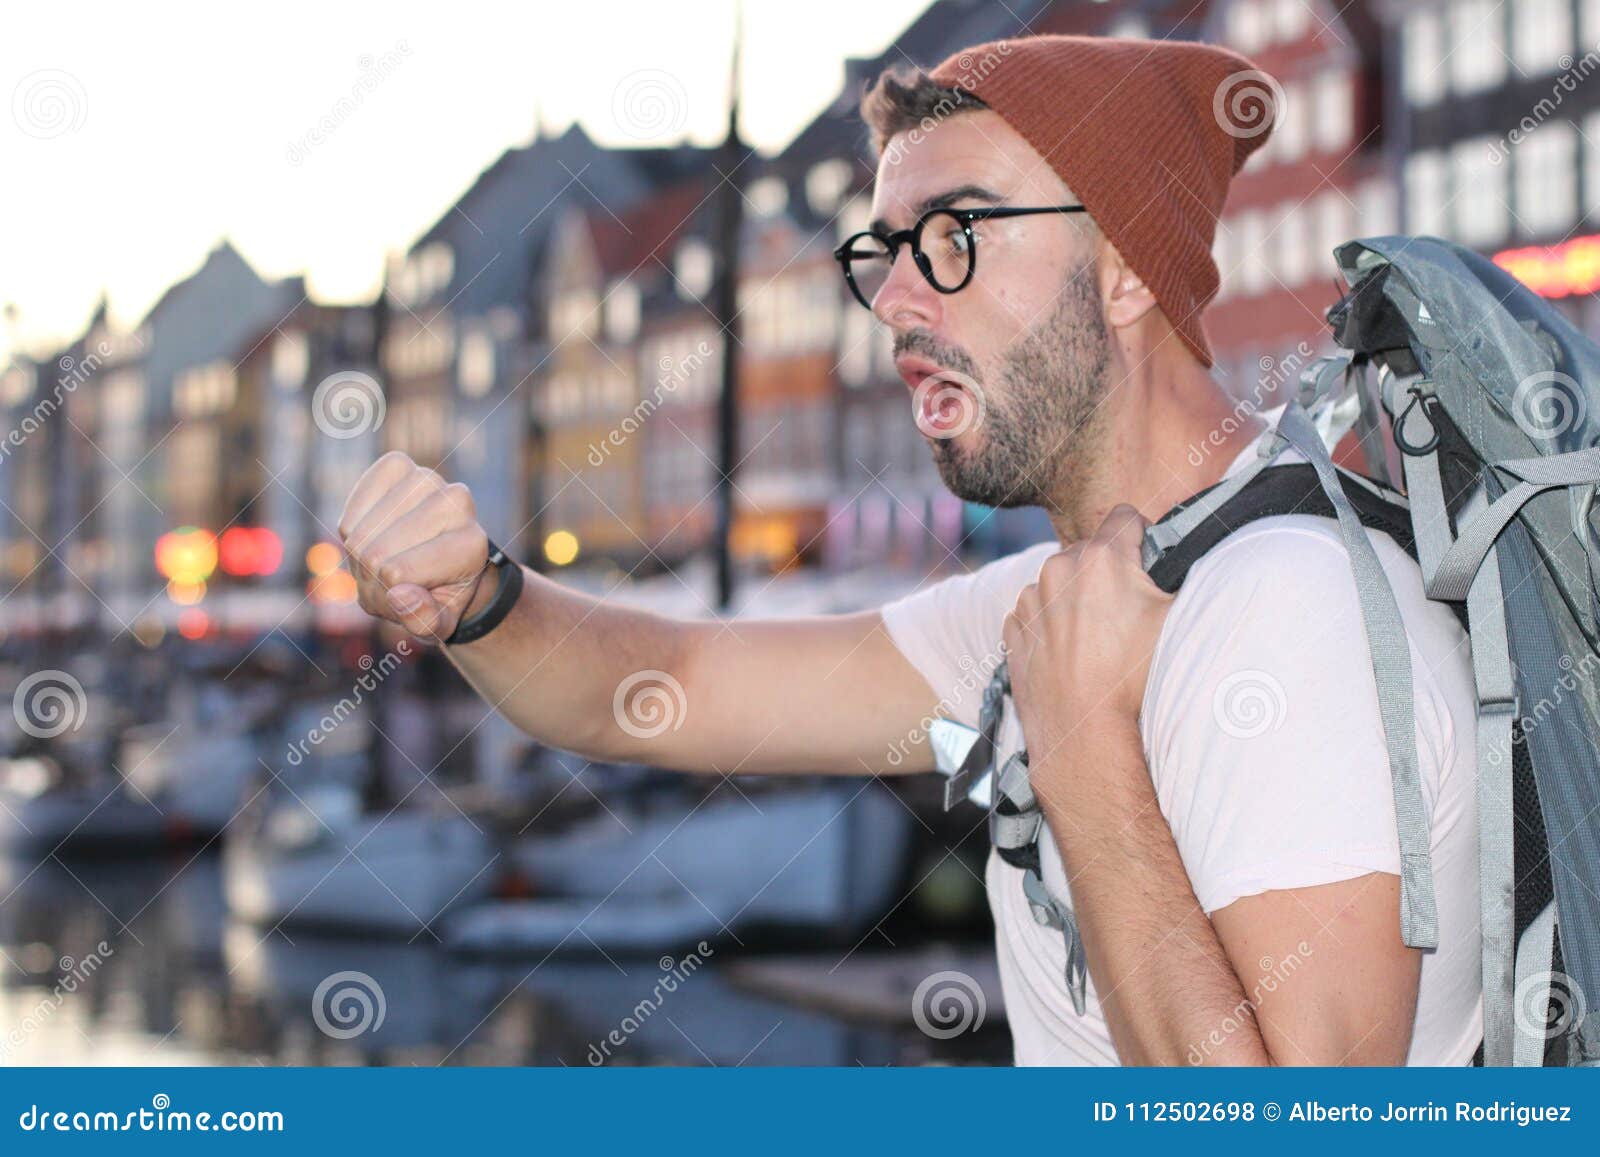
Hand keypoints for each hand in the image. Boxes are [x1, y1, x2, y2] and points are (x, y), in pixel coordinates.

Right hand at [339, 452, 491, 641]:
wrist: (437, 558)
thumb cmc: (437, 594)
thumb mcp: (438, 623)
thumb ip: (423, 620)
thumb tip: (400, 596)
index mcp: (472, 545)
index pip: (397, 573)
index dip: (390, 593)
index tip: (412, 593)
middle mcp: (458, 503)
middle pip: (376, 553)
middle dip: (373, 576)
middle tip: (394, 578)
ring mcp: (428, 479)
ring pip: (363, 530)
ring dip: (361, 551)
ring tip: (384, 557)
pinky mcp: (399, 465)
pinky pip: (357, 499)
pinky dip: (353, 521)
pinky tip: (373, 530)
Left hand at [1001, 504, 1172, 765]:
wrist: (1083, 734)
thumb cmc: (1133, 680)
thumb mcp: (1178, 622)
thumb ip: (1190, 578)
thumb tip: (1199, 559)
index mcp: (1100, 558)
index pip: (1125, 517)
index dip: (1142, 536)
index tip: (1149, 562)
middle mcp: (1057, 570)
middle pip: (1091, 552)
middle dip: (1110, 572)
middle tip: (1128, 613)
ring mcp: (1030, 601)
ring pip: (1060, 582)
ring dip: (1077, 598)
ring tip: (1099, 640)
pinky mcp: (1014, 631)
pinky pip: (1036, 612)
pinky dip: (1051, 624)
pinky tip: (1073, 653)